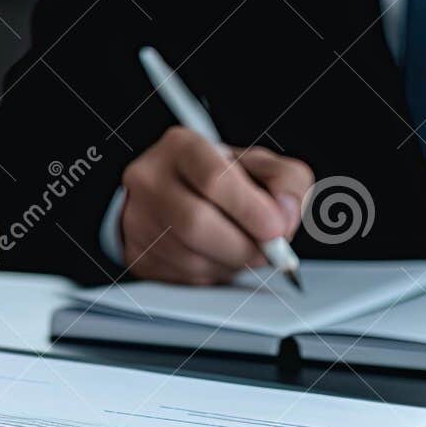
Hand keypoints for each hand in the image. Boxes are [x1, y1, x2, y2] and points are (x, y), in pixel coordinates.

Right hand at [120, 126, 311, 283]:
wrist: (167, 197)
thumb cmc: (216, 180)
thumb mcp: (258, 166)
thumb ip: (286, 180)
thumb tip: (286, 214)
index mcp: (182, 147)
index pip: (214, 179)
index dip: (251, 210)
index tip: (277, 228)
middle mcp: (151, 180)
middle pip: (197, 223)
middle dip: (244, 246)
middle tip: (269, 251)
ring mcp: (139, 220)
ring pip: (191, 258)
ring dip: (232, 264)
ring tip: (243, 249)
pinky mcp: (139, 256)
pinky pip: (184, 278)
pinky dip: (214, 275)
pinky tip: (219, 258)